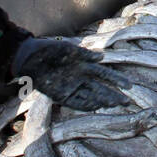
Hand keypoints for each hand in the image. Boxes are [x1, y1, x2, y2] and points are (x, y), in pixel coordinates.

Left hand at [12, 37, 129, 110]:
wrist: (29, 58)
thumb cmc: (49, 51)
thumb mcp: (68, 50)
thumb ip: (84, 54)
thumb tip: (102, 57)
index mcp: (84, 66)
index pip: (104, 74)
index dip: (116, 80)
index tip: (128, 86)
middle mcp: (80, 78)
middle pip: (101, 88)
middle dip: (113, 94)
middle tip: (127, 101)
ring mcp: (72, 88)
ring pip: (91, 96)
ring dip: (103, 101)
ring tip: (114, 104)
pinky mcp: (62, 96)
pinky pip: (77, 103)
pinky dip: (87, 105)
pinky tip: (96, 106)